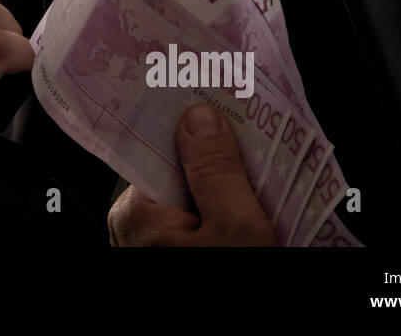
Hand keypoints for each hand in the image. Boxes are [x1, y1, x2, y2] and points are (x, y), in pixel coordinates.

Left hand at [108, 102, 277, 245]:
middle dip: (219, 169)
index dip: (200, 131)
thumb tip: (200, 116)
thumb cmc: (231, 292)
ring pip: (195, 204)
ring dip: (227, 199)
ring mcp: (152, 246)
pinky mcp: (172, 255)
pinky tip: (255, 218)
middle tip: (260, 153)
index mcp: (134, 214)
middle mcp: (133, 229)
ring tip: (266, 186)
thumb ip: (218, 172)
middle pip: (183, 178)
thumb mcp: (236, 230)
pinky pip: (200, 228)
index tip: (226, 108)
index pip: (166, 152)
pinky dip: (224, 223)